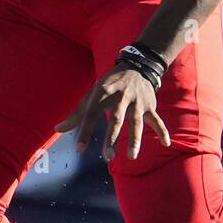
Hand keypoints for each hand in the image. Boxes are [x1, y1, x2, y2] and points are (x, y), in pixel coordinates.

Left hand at [56, 66, 170, 161]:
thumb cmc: (109, 85)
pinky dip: (162, 131)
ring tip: (131, 156)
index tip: (80, 149)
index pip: (92, 114)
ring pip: (136, 122)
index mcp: (103, 93)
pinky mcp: (149, 106)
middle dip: (112, 137)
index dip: (85, 131)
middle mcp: (120, 97)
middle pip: (116, 119)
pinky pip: (156, 120)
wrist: (136, 66)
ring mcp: (137, 102)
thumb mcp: (92, 94)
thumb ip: (76, 114)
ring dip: (135, 139)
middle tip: (107, 156)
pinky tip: (165, 144)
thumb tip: (57, 129)